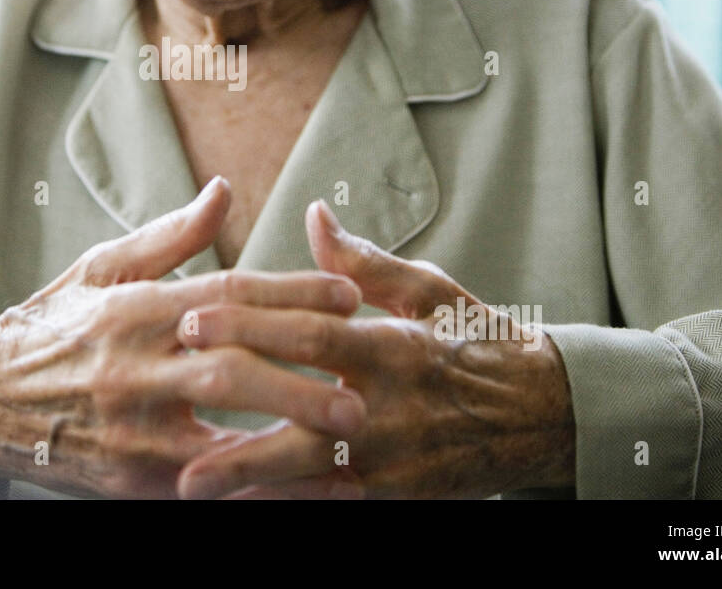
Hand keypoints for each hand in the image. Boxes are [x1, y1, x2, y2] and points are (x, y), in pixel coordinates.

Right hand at [0, 178, 368, 497]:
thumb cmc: (53, 326)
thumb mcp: (101, 269)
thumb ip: (171, 237)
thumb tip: (225, 190)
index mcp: (133, 309)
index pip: (226, 295)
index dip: (292, 292)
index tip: (349, 294)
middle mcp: (132, 368)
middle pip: (231, 369)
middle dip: (302, 376)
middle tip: (362, 386)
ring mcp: (129, 430)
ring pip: (221, 435)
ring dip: (290, 440)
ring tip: (346, 445)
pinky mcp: (127, 480)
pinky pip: (204, 487)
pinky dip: (255, 492)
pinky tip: (300, 493)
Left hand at [175, 199, 575, 498]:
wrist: (544, 415)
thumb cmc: (478, 341)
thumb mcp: (430, 291)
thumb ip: (365, 263)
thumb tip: (313, 216)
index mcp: (395, 345)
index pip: (311, 332)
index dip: (250, 324)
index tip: (194, 316)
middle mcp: (393, 405)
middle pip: (303, 408)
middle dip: (236, 402)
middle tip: (178, 395)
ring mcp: (396, 458)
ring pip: (312, 470)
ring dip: (249, 474)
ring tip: (190, 479)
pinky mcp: (400, 495)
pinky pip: (336, 504)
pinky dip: (291, 504)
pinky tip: (246, 505)